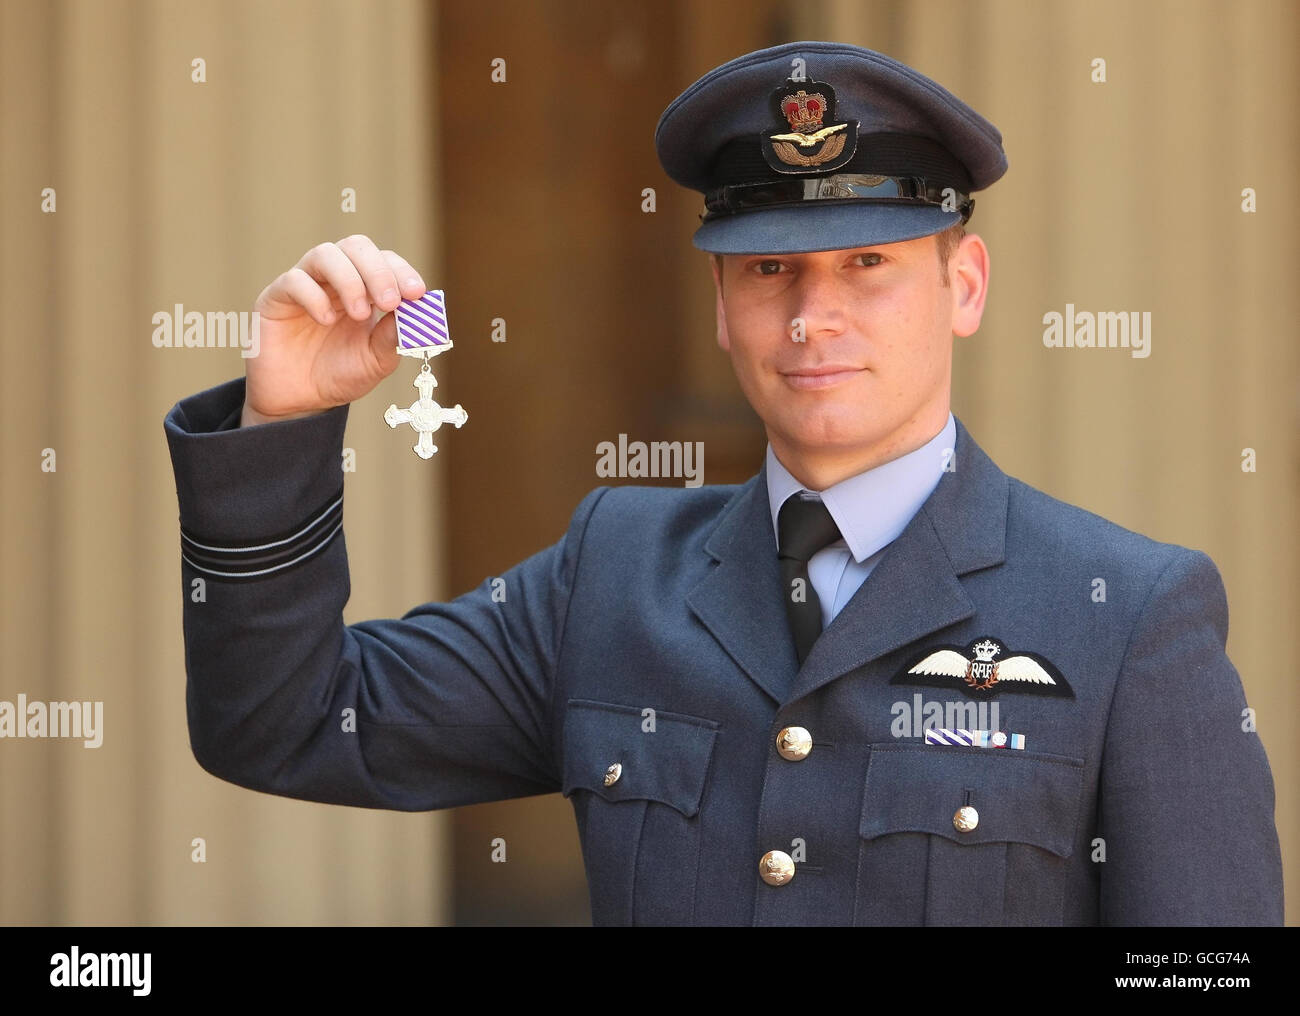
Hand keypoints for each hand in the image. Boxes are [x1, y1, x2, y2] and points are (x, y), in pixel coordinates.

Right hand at [241, 235, 427, 425]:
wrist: (302, 402)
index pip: (384, 261)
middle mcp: (335, 280)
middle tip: (389, 302)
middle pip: (356, 246)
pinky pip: (294, 280)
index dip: (401, 272)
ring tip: (359, 314)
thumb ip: (393, 337)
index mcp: (365, 289)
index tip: (417, 293)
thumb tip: (414, 313)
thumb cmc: (340, 375)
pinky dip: (314, 295)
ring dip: (349, 280)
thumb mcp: (376, 360)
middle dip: (378, 271)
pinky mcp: (276, 297)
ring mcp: (306, 284)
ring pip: (325, 254)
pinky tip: (326, 320)